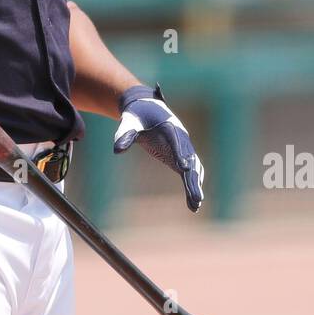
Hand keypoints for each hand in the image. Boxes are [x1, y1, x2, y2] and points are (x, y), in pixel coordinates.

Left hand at [113, 84, 204, 212]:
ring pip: (193, 167)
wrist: (146, 110)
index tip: (184, 168)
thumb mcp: (129, 122)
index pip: (176, 141)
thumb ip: (125, 135)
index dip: (180, 154)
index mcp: (169, 126)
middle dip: (193, 178)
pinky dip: (193, 185)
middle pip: (189, 159)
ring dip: (195, 185)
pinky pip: (189, 172)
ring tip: (196, 204)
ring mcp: (183, 148)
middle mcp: (181, 138)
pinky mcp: (180, 156)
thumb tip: (117, 150)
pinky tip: (193, 204)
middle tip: (197, 197)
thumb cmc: (137, 116)